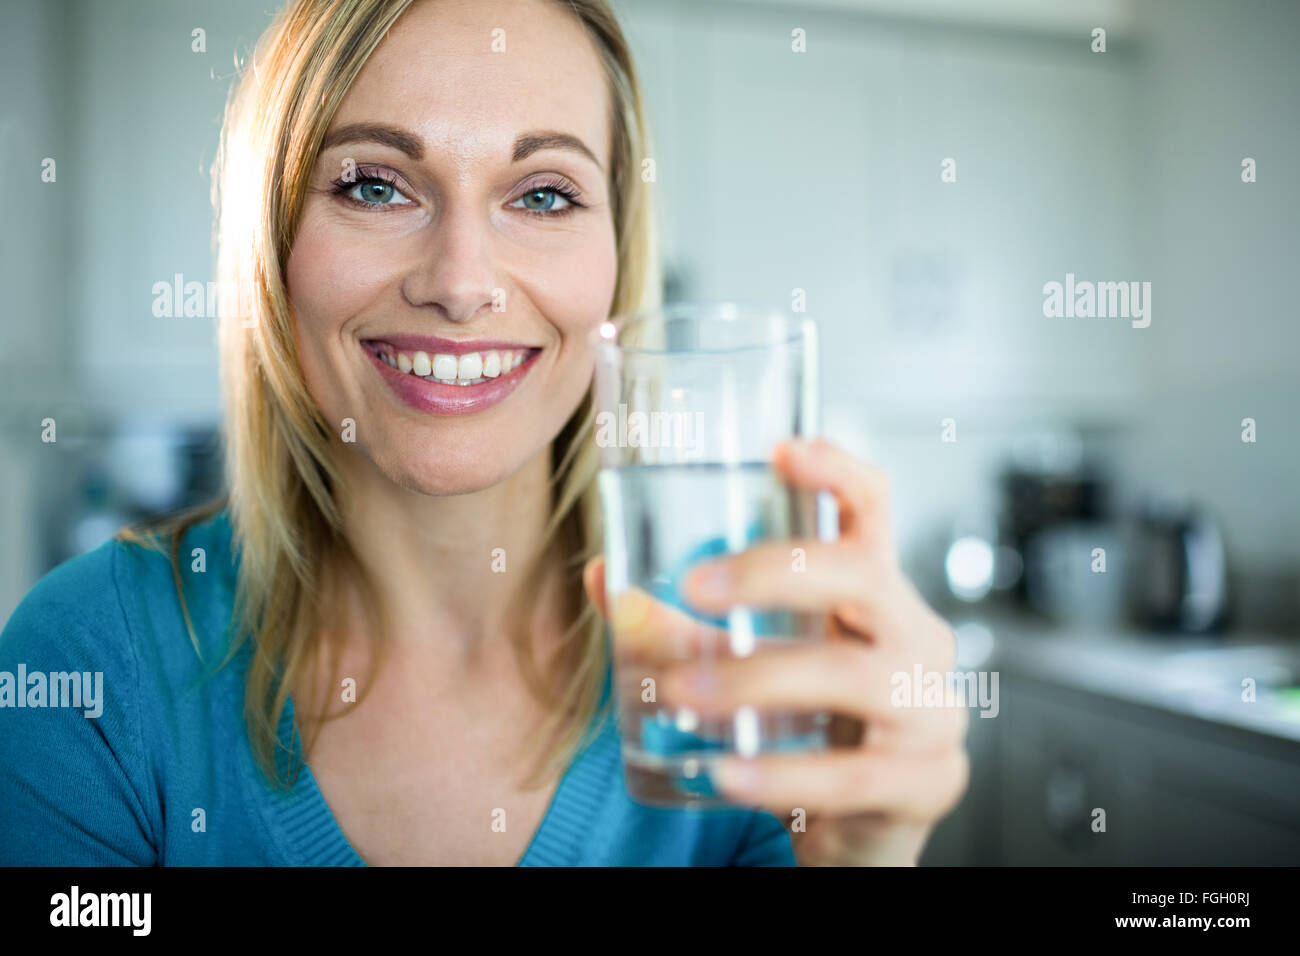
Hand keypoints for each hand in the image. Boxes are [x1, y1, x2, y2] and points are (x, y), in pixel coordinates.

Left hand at [583, 438, 969, 865]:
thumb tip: (605, 582)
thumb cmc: (803, 722)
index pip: (875, 510)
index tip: (780, 451)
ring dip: (756, 679)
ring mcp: (929, 709)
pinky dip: (779, 773)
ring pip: (852, 676)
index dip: (838, 472)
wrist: (858, 824)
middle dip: (774, 572)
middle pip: (863, 574)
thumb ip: (679, 627)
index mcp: (875, 591)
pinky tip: (723, 772)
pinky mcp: (926, 781)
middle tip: (693, 585)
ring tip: (681, 692)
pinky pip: (852, 775)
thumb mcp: (741, 663)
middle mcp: (916, 637)